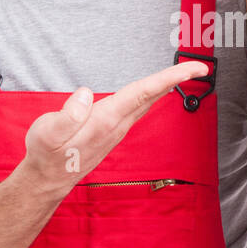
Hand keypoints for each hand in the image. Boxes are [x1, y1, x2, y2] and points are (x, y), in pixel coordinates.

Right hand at [19, 60, 209, 195]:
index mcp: (105, 120)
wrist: (47, 181)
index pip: (144, 92)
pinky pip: (138, 107)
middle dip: (177, 79)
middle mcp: (117, 125)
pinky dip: (151, 94)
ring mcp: (117, 129)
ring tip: (184, 72)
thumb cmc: (45, 156)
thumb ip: (66, 115)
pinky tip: (155, 90)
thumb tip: (86, 93)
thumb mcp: (46, 135)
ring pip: (147, 102)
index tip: (193, 69)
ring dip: (166, 86)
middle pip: (152, 96)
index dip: (170, 77)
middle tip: (201, 66)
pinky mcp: (112, 130)